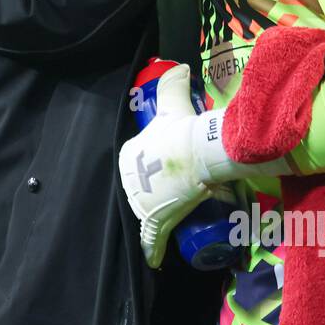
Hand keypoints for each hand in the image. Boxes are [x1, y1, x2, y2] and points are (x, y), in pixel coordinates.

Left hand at [118, 63, 208, 267]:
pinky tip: (155, 258)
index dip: (156, 168)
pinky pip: (152, 239)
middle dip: (160, 192)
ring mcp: (140, 202)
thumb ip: (173, 82)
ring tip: (179, 212)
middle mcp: (128, 180)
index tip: (173, 169)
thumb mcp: (173, 103)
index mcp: (126, 155)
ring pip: (151, 210)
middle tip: (182, 190)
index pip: (139, 164)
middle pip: (145, 188)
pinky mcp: (155, 220)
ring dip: (160, 215)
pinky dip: (153, 250)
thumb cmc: (182, 128)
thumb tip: (180, 66)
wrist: (198, 149)